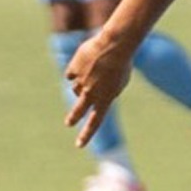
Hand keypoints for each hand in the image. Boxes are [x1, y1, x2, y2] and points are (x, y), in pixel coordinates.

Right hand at [63, 32, 135, 146]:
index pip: (95, 122)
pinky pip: (71, 73)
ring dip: (83, 82)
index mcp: (105, 99)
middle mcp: (91, 93)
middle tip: (68, 123)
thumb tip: (94, 96)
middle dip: (73, 118)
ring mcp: (81, 82)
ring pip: (76, 87)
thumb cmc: (122, 63)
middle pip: (79, 110)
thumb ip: (108, 92)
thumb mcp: (120, 82)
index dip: (86, 134)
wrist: (115, 45)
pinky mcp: (73, 70)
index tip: (79, 144)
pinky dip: (77, 69)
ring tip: (95, 70)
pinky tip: (87, 62)